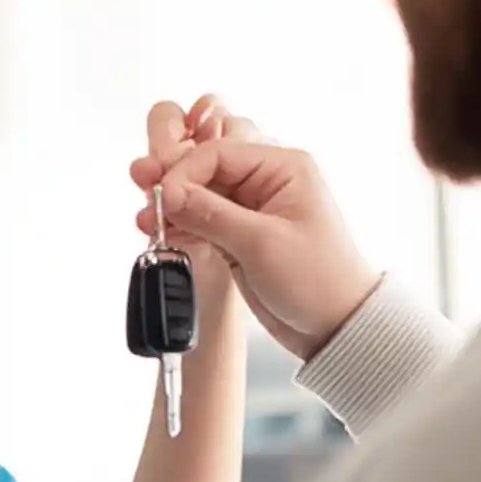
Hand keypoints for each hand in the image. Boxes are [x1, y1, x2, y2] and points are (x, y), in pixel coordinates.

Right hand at [130, 101, 379, 359]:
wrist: (337, 328)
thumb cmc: (320, 281)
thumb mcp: (262, 244)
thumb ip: (211, 214)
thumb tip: (170, 192)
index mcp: (283, 168)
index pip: (217, 153)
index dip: (184, 173)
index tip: (162, 197)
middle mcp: (266, 182)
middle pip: (204, 171)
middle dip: (172, 185)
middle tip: (143, 196)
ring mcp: (251, 210)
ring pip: (198, 197)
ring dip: (172, 208)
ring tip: (147, 221)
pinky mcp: (240, 236)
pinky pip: (201, 222)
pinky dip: (181, 227)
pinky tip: (161, 233)